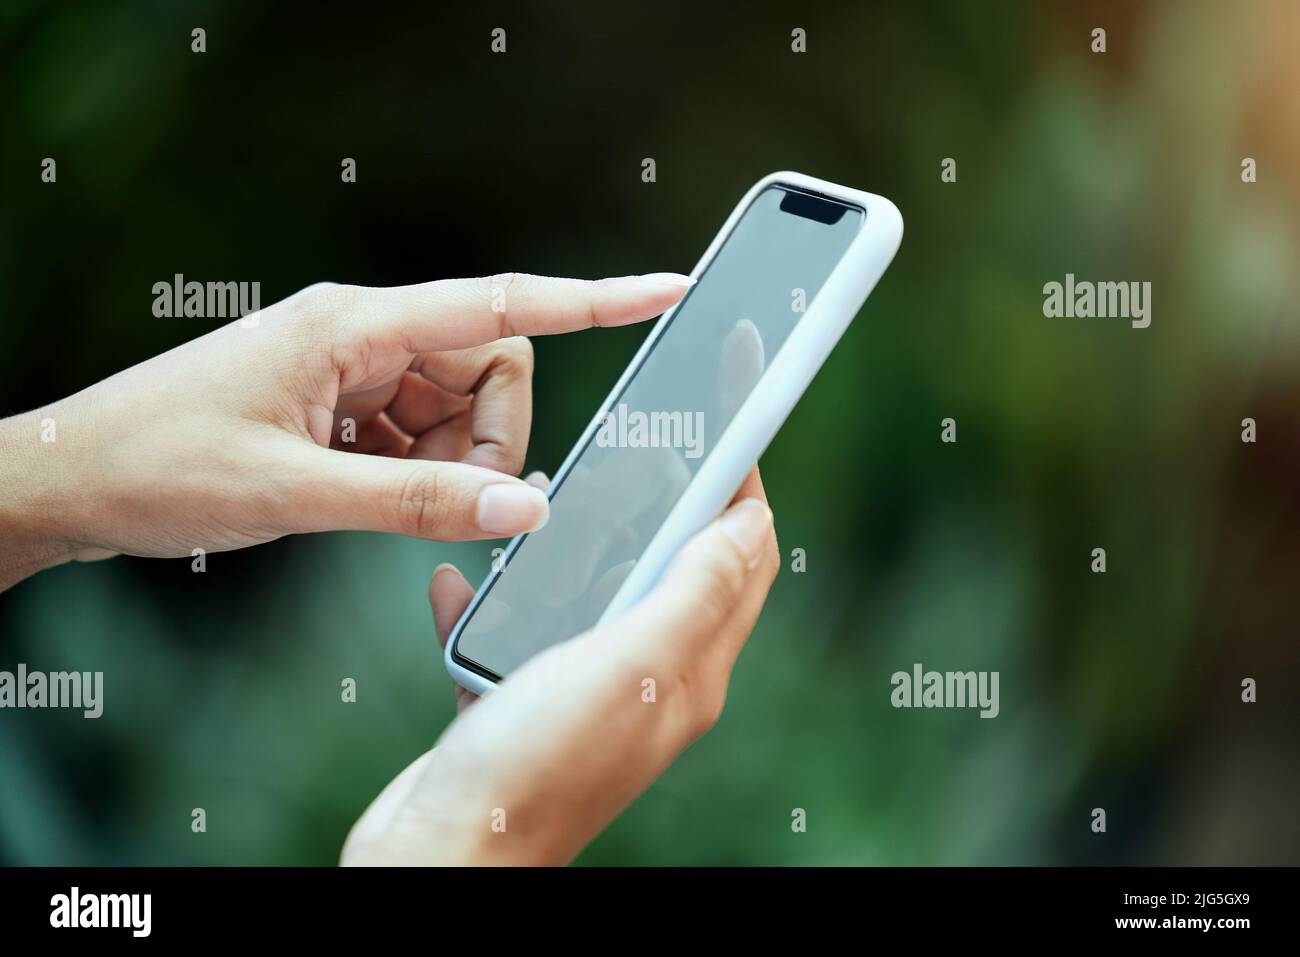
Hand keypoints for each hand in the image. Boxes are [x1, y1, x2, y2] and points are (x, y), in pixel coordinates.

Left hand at [0, 273, 691, 589]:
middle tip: (444, 497)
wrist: (68, 479)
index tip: (665, 291)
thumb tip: (527, 508)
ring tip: (367, 496)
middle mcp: (362, 334)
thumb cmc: (159, 466)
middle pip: (488, 369)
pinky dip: (415, 472)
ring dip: (446, 463)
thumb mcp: (295, 492)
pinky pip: (418, 433)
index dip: (593, 300)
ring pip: (458, 409)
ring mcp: (350, 370)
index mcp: (354, 325)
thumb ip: (419, 501)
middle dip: (488, 439)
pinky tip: (358, 493)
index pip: (501, 306)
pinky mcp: (337, 405)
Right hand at [340, 468, 778, 865]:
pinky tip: (460, 587)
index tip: (726, 432)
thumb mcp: (631, 662)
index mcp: (689, 673)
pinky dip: (494, 606)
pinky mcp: (524, 708)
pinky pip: (516, 637)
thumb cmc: (535, 765)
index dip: (742, 495)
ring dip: (574, 552)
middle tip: (638, 456)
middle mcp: (647, 685)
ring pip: (593, 599)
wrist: (441, 853)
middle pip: (675, 574)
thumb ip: (694, 591)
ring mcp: (585, 697)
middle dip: (663, 509)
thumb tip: (754, 521)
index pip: (743, 565)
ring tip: (546, 510)